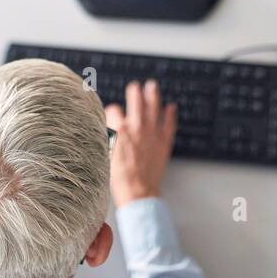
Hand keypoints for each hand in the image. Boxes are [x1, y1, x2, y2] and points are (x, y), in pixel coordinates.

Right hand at [105, 80, 176, 208]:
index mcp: (120, 130)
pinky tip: (171, 107)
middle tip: (135, 86)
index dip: (111, 111)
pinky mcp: (164, 142)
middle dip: (134, 92)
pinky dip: (170, 115)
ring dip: (152, 95)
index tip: (112, 111)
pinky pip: (169, 124)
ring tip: (152, 86)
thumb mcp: (106, 154)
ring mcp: (152, 133)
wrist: (138, 191)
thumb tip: (106, 128)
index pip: (114, 111)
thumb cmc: (120, 177)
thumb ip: (107, 137)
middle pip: (136, 102)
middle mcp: (137, 128)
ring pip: (153, 108)